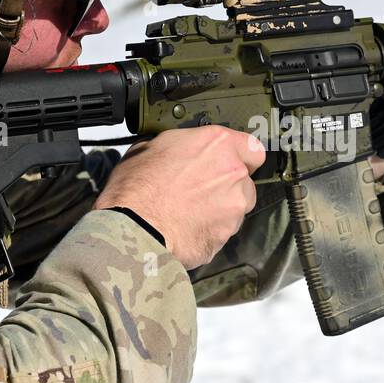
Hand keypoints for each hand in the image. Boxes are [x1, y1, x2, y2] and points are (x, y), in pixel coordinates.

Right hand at [94, 126, 265, 267]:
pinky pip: (221, 233)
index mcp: (218, 145)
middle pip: (245, 181)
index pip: (251, 148)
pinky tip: (185, 228)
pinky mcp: (225, 237)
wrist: (132, 228)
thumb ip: (178, 145)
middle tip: (199, 189)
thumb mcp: (148, 147)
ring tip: (189, 212)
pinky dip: (209, 232)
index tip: (229, 161)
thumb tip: (178, 149)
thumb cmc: (136, 187)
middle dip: (228, 186)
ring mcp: (233, 209)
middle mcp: (233, 174)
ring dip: (220, 210)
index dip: (241, 156)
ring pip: (236, 209)